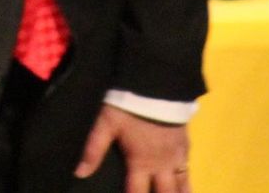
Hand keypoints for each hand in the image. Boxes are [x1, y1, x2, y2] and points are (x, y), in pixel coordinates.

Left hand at [75, 104, 190, 192]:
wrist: (159, 85)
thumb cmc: (130, 105)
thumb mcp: (106, 124)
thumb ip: (93, 149)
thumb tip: (79, 173)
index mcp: (141, 163)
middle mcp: (162, 165)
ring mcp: (177, 157)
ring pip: (183, 187)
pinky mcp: (186, 146)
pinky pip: (189, 172)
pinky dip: (187, 185)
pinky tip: (185, 189)